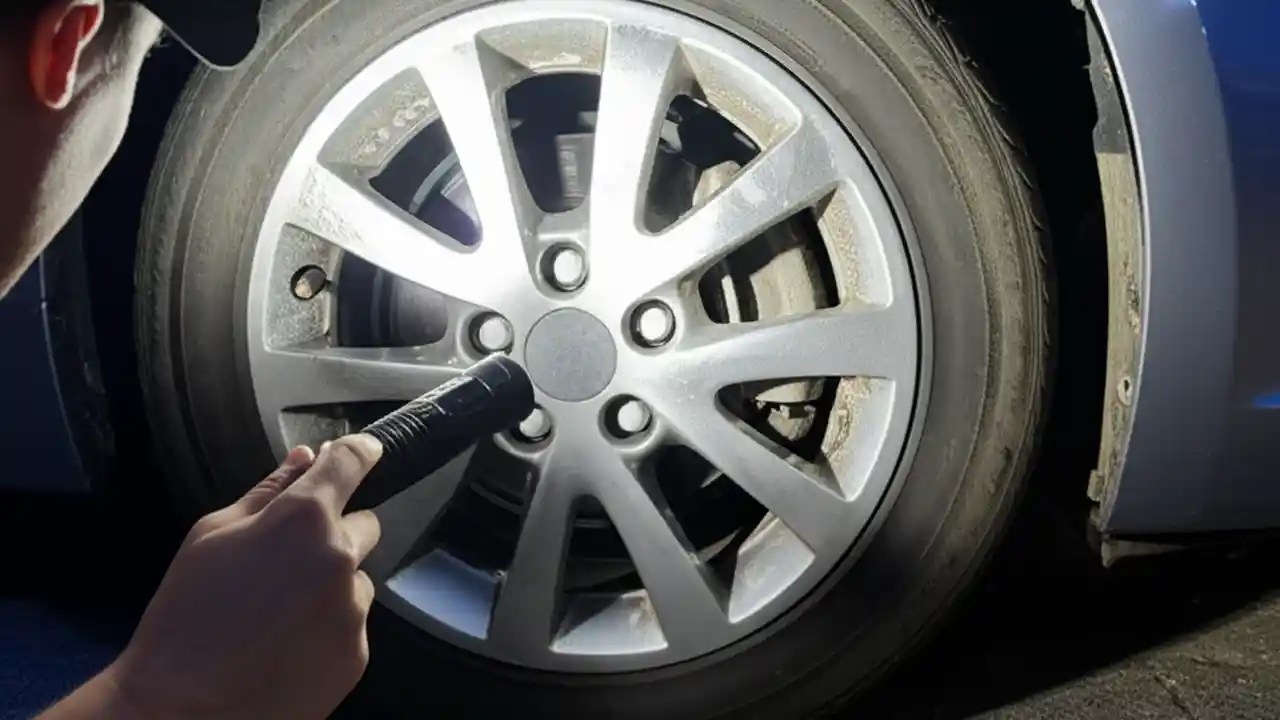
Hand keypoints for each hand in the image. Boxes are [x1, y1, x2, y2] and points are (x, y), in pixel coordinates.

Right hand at [100, 436, 383, 718]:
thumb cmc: (185, 615)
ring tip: (277, 612)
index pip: (352, 463)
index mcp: (303, 520)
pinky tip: (285, 643)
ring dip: (331, 584)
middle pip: (364, 525)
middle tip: (287, 560)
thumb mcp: (211, 535)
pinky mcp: (357, 652)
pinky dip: (327, 626)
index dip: (359, 452)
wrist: (183, 708)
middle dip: (334, 533)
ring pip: (355, 578)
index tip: (364, 450)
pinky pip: (350, 622)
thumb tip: (307, 458)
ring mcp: (353, 609)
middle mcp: (340, 558)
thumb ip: (267, 491)